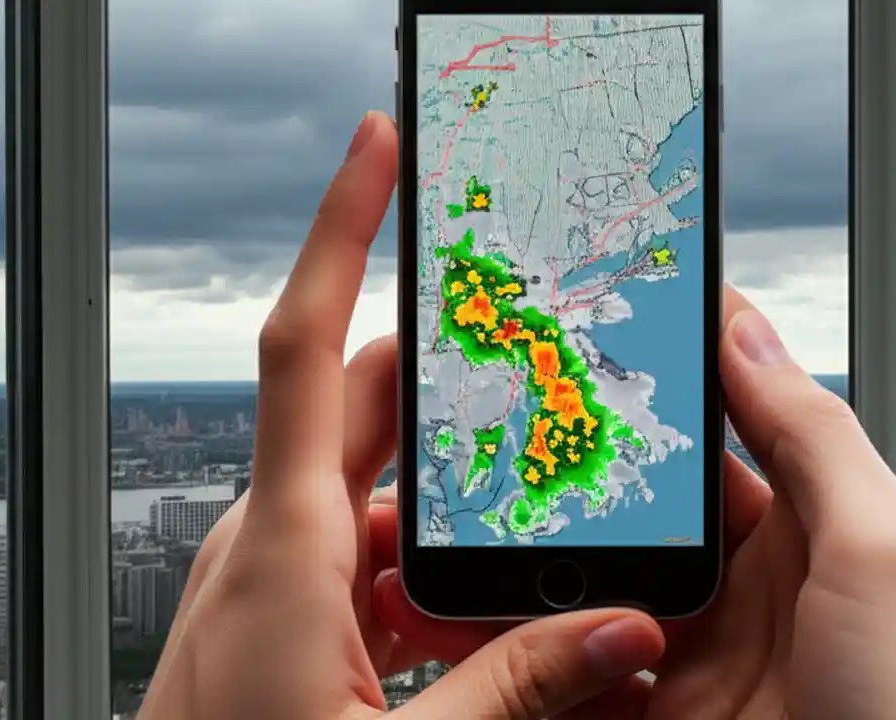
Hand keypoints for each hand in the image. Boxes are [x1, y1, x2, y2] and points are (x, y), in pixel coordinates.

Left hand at [136, 111, 665, 719]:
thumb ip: (522, 689)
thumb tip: (624, 629)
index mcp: (284, 550)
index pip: (307, 348)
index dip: (342, 234)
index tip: (377, 152)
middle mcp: (272, 545)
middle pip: (365, 412)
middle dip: (451, 374)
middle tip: (531, 346)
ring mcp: (276, 582)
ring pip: (379, 497)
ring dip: (455, 494)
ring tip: (542, 501)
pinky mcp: (288, 622)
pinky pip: (369, 562)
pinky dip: (431, 565)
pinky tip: (492, 608)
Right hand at [380, 287, 895, 718]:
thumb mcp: (881, 555)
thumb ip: (812, 437)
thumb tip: (746, 328)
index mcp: (810, 533)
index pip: (720, 432)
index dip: (658, 385)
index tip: (588, 336)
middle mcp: (742, 591)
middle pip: (632, 508)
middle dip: (566, 472)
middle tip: (495, 429)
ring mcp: (687, 657)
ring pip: (586, 586)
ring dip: (525, 559)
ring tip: (464, 520)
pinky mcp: (642, 713)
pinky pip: (565, 667)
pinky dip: (516, 645)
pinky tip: (471, 617)